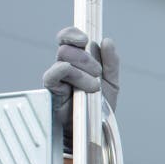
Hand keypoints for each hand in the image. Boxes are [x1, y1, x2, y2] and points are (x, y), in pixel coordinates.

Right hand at [42, 26, 119, 153]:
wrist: (95, 129)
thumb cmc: (100, 106)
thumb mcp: (111, 83)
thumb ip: (111, 63)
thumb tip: (107, 41)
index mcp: (77, 61)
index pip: (67, 39)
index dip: (73, 34)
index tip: (85, 40)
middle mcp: (64, 67)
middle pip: (66, 47)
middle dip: (86, 58)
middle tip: (97, 73)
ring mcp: (57, 79)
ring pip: (63, 59)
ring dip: (83, 71)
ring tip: (94, 87)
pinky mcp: (52, 91)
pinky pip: (53, 74)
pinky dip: (71, 76)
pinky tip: (83, 89)